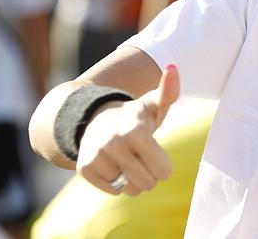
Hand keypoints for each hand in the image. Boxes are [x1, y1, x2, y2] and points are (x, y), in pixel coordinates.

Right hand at [76, 65, 179, 196]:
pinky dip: (116, 184)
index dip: (164, 166)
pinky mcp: (84, 169)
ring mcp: (96, 157)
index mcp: (135, 131)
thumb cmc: (134, 116)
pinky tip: (113, 165)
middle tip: (142, 157)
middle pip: (148, 183)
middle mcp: (113, 144)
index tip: (156, 151)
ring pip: (130, 189)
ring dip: (134, 180)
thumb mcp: (152, 104)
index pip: (163, 171)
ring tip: (128, 160)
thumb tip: (173, 67)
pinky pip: (112, 191)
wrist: (96, 120)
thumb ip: (168, 91)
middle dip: (150, 175)